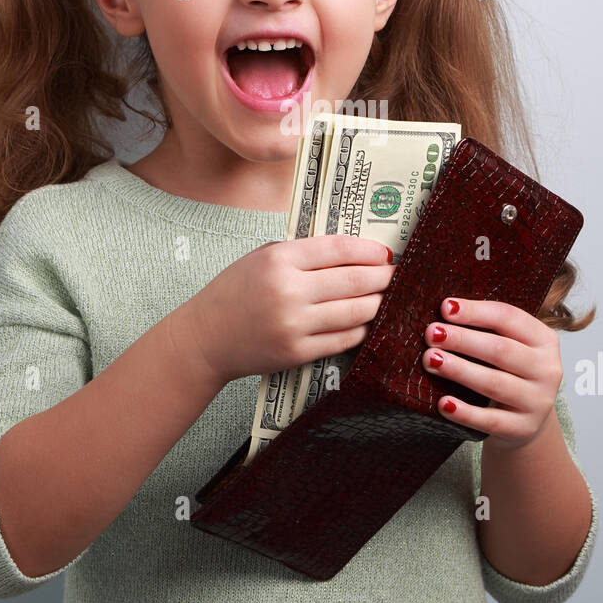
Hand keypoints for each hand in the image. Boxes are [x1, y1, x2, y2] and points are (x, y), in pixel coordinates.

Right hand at [182, 234, 396, 385]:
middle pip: (354, 281)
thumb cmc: (235, 292)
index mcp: (279, 260)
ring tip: (386, 297)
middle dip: (383, 277)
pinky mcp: (298, 353)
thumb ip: (303, 252)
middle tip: (396, 274)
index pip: (338, 249)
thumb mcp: (261, 257)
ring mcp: (294, 325)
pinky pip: (344, 339)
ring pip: (355, 312)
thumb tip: (353, 252)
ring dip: (378, 303)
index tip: (384, 253)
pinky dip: (361, 329)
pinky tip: (366, 321)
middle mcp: (288, 291)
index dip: (368, 251)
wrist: (206, 338)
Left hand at [420, 297, 562, 451]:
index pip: (510, 318)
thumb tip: (444, 311)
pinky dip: (465, 412)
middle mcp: (547, 369)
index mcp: (544, 339)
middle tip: (432, 334)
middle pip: (501, 350)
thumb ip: (486, 328)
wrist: (527, 420)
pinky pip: (491, 421)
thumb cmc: (509, 372)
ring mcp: (538, 401)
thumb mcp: (510, 345)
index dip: (476, 312)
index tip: (445, 308)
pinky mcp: (523, 429)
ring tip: (431, 360)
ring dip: (460, 370)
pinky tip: (444, 403)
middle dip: (463, 340)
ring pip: (495, 384)